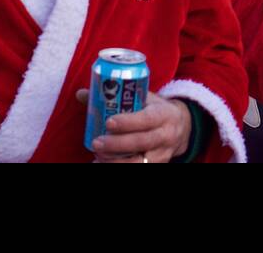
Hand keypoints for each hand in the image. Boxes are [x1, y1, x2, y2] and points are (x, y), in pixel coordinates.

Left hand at [77, 89, 192, 162]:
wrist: (181, 127)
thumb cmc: (155, 110)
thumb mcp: (145, 99)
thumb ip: (117, 97)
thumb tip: (81, 93)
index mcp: (164, 114)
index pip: (147, 119)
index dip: (129, 122)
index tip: (109, 122)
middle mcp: (165, 135)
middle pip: (142, 142)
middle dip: (117, 144)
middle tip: (96, 143)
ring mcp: (162, 153)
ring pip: (140, 162)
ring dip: (116, 161)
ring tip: (97, 156)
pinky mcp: (157, 165)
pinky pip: (138, 169)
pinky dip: (119, 167)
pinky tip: (101, 164)